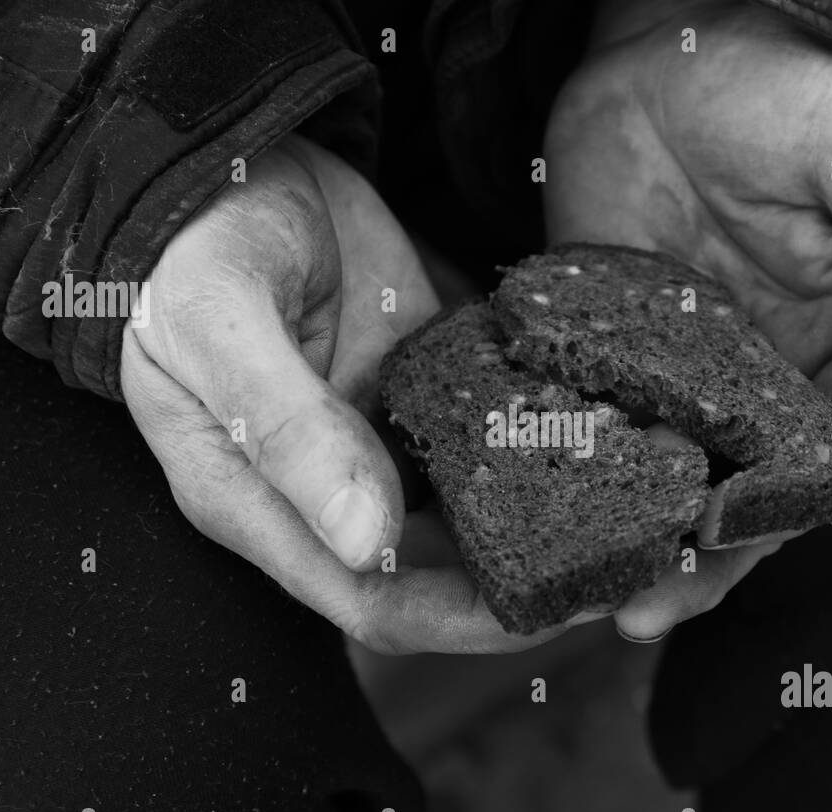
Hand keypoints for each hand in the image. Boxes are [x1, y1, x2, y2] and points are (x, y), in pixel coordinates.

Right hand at [122, 136, 593, 652]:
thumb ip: (287, 430)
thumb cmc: (192, 246)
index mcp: (262, 506)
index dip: (463, 621)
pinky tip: (609, 450)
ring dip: (550, 531)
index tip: (553, 609)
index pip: (373, 602)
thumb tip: (363, 541)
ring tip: (638, 523)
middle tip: (627, 574)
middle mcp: (328, 499)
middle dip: (528, 589)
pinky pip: (490, 448)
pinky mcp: (422, 403)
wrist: (223, 169)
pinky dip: (545, 456)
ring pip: (475, 523)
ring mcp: (380, 452)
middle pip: (438, 583)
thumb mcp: (219, 324)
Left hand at [544, 0, 831, 638]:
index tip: (727, 558)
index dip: (782, 524)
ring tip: (574, 589)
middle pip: (731, 498)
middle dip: (691, 562)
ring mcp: (672, 370)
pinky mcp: (600, 342)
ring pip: (653, 475)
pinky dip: (560, 463)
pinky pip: (582, 414)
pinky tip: (523, 501)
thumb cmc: (797, 95)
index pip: (822, 467)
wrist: (684, 41)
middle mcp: (753, 383)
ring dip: (619, 534)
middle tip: (634, 612)